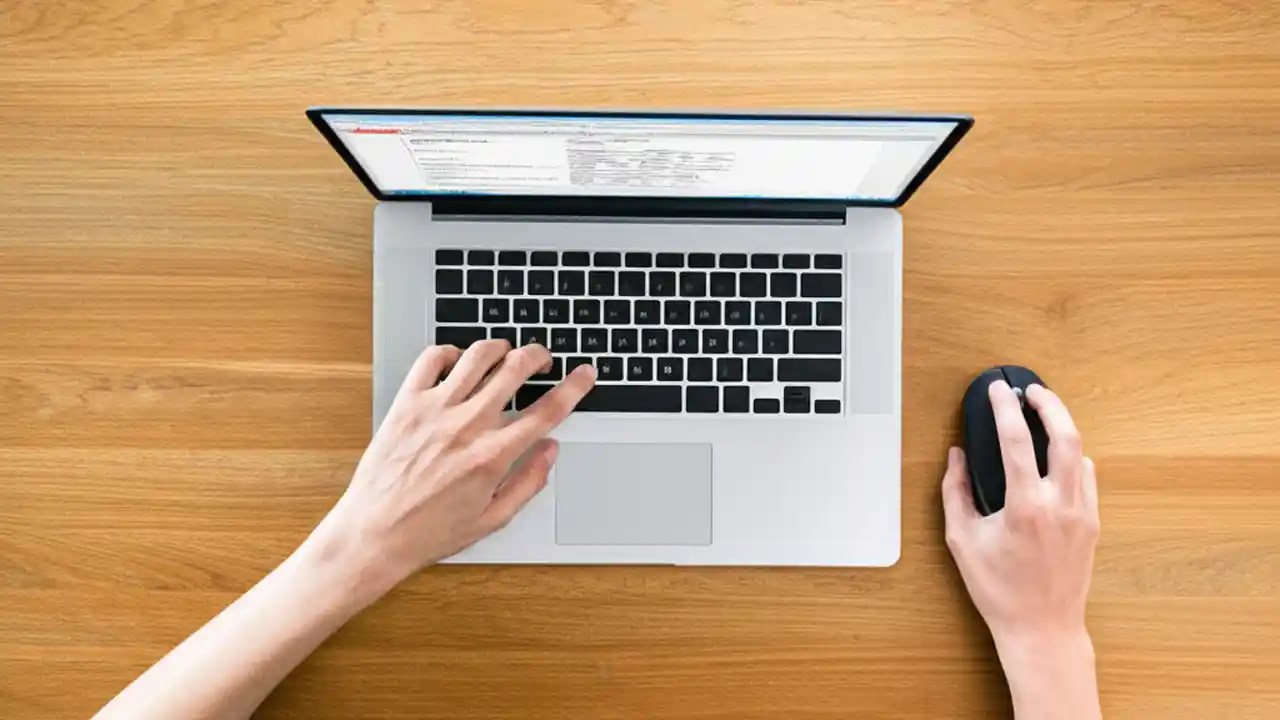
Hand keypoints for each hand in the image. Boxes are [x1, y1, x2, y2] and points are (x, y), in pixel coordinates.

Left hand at [314, 341, 595, 587]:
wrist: (374, 534)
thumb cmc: (429, 532)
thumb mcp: (492, 519)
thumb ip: (528, 482)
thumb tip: (550, 450)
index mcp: (492, 456)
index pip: (548, 410)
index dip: (575, 386)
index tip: (584, 374)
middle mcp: (466, 426)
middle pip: (516, 368)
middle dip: (539, 355)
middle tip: (542, 360)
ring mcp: (434, 409)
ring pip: (478, 354)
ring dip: (500, 348)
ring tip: (505, 356)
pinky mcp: (406, 403)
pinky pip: (432, 358)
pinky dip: (451, 352)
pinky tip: (458, 364)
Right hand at [941, 380, 1100, 718]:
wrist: (1042, 629)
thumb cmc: (999, 591)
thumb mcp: (962, 541)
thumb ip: (955, 492)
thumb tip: (957, 456)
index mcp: (1025, 506)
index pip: (1016, 440)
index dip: (1005, 408)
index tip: (998, 390)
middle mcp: (1060, 505)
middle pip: (1066, 435)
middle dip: (1050, 404)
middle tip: (1032, 391)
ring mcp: (1083, 514)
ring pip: (1082, 453)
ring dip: (1063, 428)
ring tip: (1044, 417)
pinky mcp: (1093, 524)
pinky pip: (1089, 478)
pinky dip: (1074, 459)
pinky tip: (1058, 457)